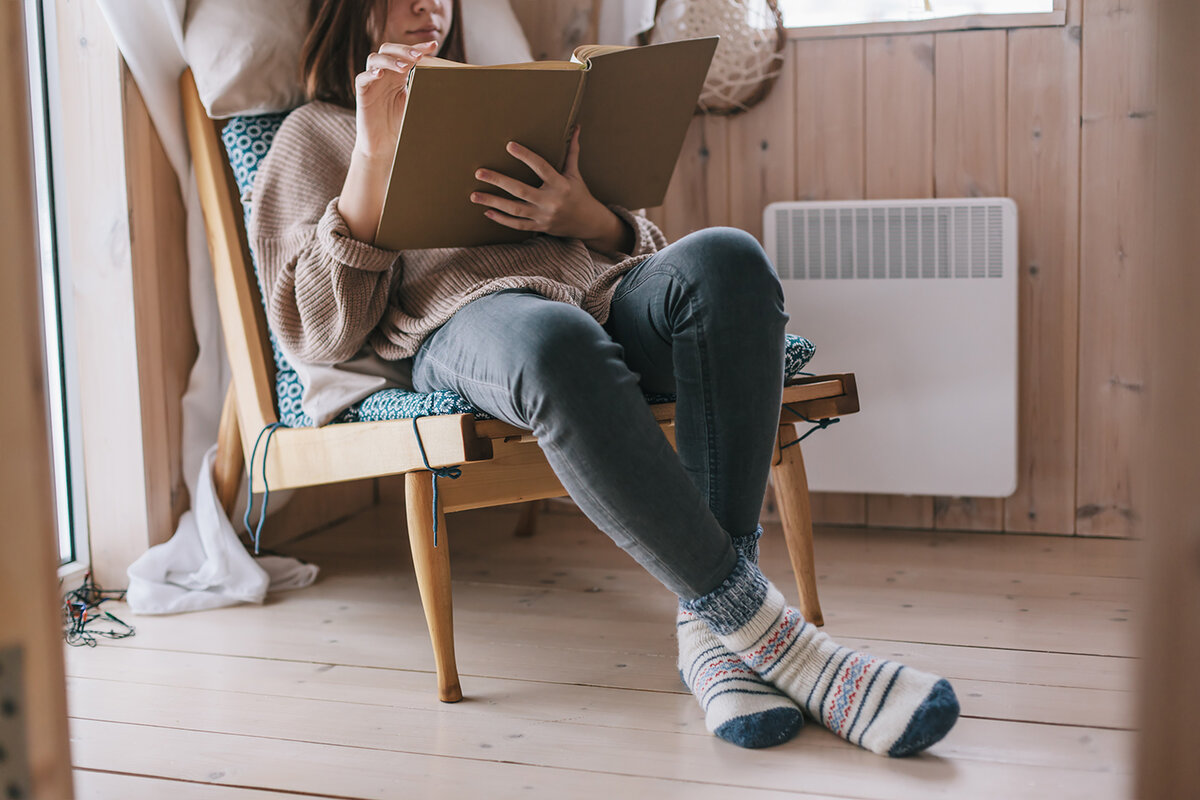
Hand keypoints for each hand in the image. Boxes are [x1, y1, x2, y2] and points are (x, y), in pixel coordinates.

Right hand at [352, 40, 439, 160]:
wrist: (384, 147)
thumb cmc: (400, 126)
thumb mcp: (416, 105)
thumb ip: (424, 91)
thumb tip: (447, 82)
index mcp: (398, 76)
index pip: (406, 55)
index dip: (418, 47)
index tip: (433, 46)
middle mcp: (384, 75)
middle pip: (388, 50)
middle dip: (404, 50)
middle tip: (419, 55)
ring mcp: (372, 83)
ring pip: (374, 59)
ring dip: (390, 60)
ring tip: (404, 67)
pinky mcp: (362, 94)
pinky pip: (361, 78)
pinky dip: (370, 74)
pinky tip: (380, 75)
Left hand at [469, 127, 632, 252]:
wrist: (589, 223)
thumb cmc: (580, 194)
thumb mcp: (576, 173)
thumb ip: (572, 151)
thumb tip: (576, 127)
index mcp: (560, 184)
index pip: (542, 167)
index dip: (526, 156)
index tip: (509, 146)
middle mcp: (551, 201)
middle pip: (521, 190)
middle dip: (499, 181)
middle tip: (479, 173)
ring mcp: (544, 216)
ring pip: (515, 210)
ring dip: (493, 202)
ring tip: (474, 196)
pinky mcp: (539, 227)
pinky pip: (517, 225)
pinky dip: (502, 220)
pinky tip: (487, 212)